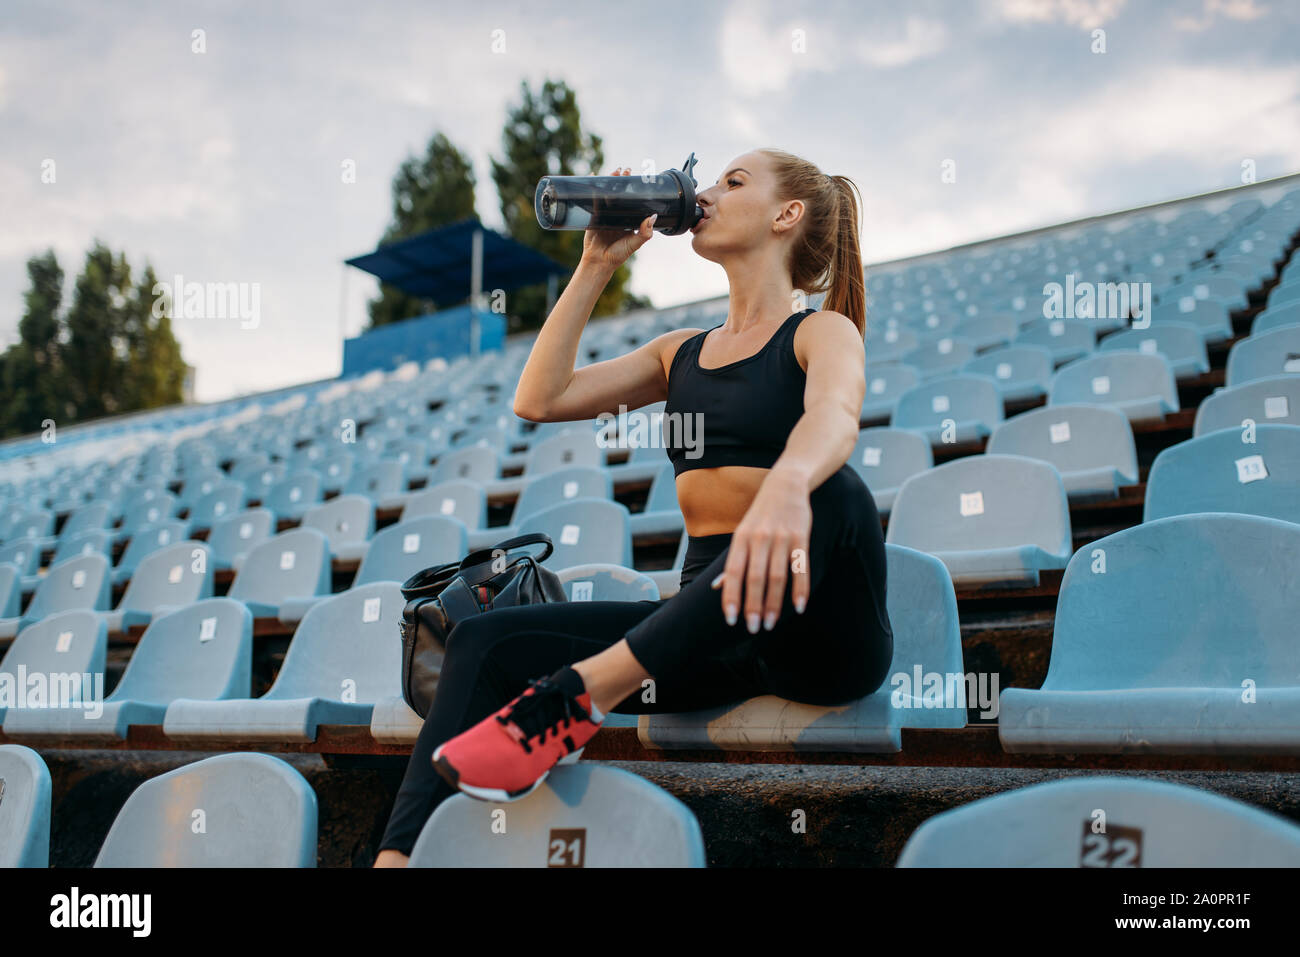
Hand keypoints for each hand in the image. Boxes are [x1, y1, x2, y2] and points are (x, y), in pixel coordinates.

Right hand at [580, 167, 656, 270]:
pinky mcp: (593, 216)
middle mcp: (617, 216)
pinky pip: (593, 199)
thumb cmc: (618, 254)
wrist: (599, 262)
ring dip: (609, 182)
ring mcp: (604, 215)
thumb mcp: (634, 243)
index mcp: (628, 220)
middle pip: (619, 194)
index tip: (638, 179)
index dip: (634, 190)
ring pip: (607, 194)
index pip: (633, 201)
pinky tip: (593, 176)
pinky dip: (592, 188)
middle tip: (626, 170)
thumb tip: (653, 216)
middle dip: (622, 181)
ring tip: (614, 171)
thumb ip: (645, 232)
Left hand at [711, 469, 811, 632]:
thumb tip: (716, 587)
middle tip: (752, 628)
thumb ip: (733, 561)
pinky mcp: (801, 538)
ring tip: (770, 624)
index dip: (731, 596)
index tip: (730, 619)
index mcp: (741, 539)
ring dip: (774, 603)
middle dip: (753, 606)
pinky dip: (800, 589)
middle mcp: (759, 539)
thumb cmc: (760, 515)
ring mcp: (781, 538)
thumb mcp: (741, 534)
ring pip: (777, 577)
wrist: (786, 485)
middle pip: (755, 578)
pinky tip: (798, 607)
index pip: (733, 572)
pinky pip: (800, 568)